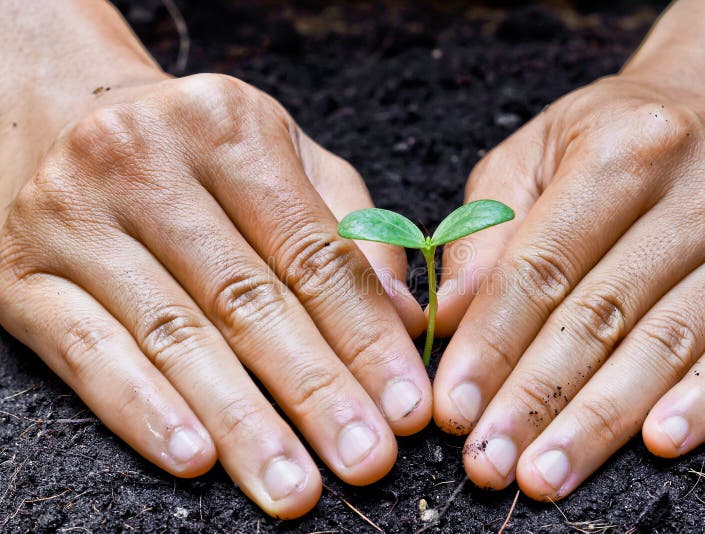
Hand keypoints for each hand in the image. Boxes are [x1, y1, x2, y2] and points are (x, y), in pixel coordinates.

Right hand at [0, 72, 430, 517]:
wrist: (53, 114)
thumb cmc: (192, 152)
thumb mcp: (279, 158)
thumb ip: (349, 230)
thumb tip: (405, 319)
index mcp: (230, 126)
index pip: (315, 251)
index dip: (367, 338)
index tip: (408, 408)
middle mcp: (145, 159)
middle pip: (248, 298)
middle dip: (317, 391)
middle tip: (368, 461)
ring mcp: (74, 215)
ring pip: (174, 335)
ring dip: (242, 421)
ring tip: (293, 485)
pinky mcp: (18, 271)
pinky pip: (87, 350)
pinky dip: (143, 410)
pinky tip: (194, 459)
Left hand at [431, 0, 704, 499]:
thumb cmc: (613, 133)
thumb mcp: (535, 152)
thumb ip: (487, 230)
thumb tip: (447, 315)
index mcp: (622, 150)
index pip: (542, 266)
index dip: (492, 343)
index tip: (454, 405)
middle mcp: (696, 194)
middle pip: (600, 316)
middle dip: (536, 398)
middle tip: (489, 460)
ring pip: (664, 347)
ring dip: (600, 422)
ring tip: (545, 473)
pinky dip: (701, 405)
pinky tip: (655, 444)